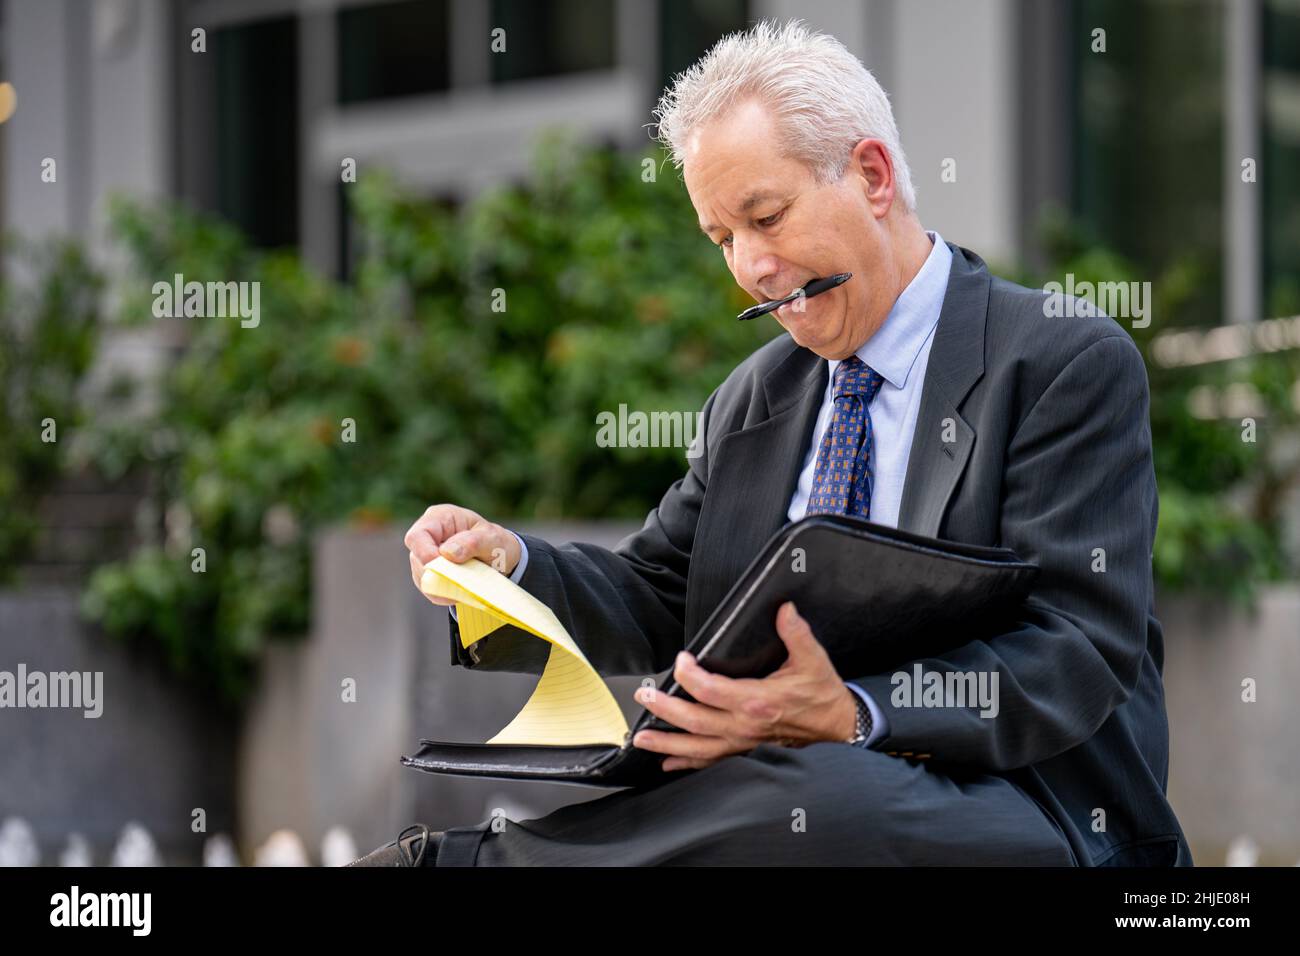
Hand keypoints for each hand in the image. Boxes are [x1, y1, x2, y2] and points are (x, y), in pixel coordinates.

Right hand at [404, 504, 522, 605]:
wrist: (501, 558)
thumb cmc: (496, 542)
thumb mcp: (492, 539)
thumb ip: (472, 542)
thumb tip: (447, 552)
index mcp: (441, 517)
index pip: (418, 535)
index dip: (424, 554)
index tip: (443, 568)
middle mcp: (428, 535)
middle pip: (416, 558)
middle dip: (437, 574)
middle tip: (460, 582)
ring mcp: (425, 554)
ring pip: (421, 576)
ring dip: (441, 586)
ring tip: (464, 588)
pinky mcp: (429, 572)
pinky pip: (428, 587)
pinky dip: (442, 593)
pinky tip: (459, 592)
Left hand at [631, 601, 858, 770]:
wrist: (839, 726)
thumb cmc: (823, 694)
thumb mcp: (813, 659)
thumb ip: (796, 632)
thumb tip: (784, 609)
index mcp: (758, 701)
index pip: (712, 690)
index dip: (690, 676)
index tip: (680, 659)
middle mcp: (746, 726)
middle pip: (695, 721)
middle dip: (665, 708)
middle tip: (644, 694)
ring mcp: (744, 743)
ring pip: (698, 747)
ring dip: (668, 743)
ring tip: (641, 737)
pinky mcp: (746, 752)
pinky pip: (712, 762)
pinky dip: (688, 764)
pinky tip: (668, 762)